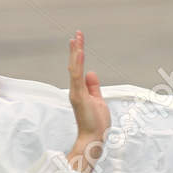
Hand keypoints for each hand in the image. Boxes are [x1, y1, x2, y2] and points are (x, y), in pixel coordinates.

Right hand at [65, 29, 109, 172]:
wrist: (93, 138)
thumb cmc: (96, 123)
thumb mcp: (98, 100)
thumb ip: (93, 86)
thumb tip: (91, 72)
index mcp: (80, 90)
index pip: (78, 68)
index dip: (78, 54)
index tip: (79, 40)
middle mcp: (75, 90)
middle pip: (74, 65)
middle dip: (76, 49)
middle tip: (77, 33)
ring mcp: (76, 93)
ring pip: (74, 69)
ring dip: (76, 53)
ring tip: (76, 39)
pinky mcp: (79, 97)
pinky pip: (77, 78)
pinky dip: (78, 64)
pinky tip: (79, 53)